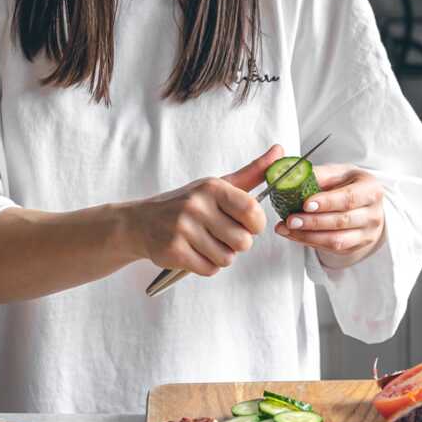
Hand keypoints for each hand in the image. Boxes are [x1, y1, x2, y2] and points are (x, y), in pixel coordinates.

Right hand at [131, 144, 283, 275]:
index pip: (252, 210)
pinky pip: (209, 269)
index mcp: (212, 187)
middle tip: (220, 234)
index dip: (255, 224)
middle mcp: (196, 205)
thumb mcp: (218, 186)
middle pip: (243, 241)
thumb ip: (252, 172)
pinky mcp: (173, 250)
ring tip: (205, 243)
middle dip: (236, 243)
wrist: (142, 222)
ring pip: (227, 258)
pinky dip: (206, 266)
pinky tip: (194, 252)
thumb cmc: (187, 204)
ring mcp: (183, 228)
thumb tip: (280, 152)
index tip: (247, 224)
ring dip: (221, 256)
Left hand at [274, 163, 384, 268]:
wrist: (365, 205)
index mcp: (371, 190)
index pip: (349, 198)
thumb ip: (320, 175)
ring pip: (336, 240)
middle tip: (291, 219)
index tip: (306, 204)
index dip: (327, 202)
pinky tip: (293, 234)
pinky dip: (308, 241)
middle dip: (313, 222)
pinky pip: (330, 248)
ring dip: (308, 235)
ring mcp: (366, 234)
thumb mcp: (340, 173)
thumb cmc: (351, 185)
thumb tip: (295, 176)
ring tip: (287, 228)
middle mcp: (372, 214)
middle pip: (341, 221)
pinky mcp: (354, 247)